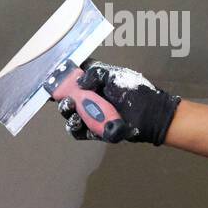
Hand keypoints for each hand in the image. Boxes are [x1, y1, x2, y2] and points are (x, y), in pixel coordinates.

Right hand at [56, 59, 180, 144]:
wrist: (152, 114)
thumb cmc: (136, 92)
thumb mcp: (116, 76)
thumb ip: (96, 74)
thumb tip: (79, 81)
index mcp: (95, 83)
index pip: (73, 80)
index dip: (62, 79)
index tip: (55, 79)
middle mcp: (91, 99)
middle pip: (67, 99)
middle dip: (62, 99)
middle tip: (66, 99)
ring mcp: (93, 115)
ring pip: (71, 116)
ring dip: (67, 113)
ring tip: (72, 110)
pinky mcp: (96, 131)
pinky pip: (79, 132)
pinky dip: (76, 128)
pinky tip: (78, 122)